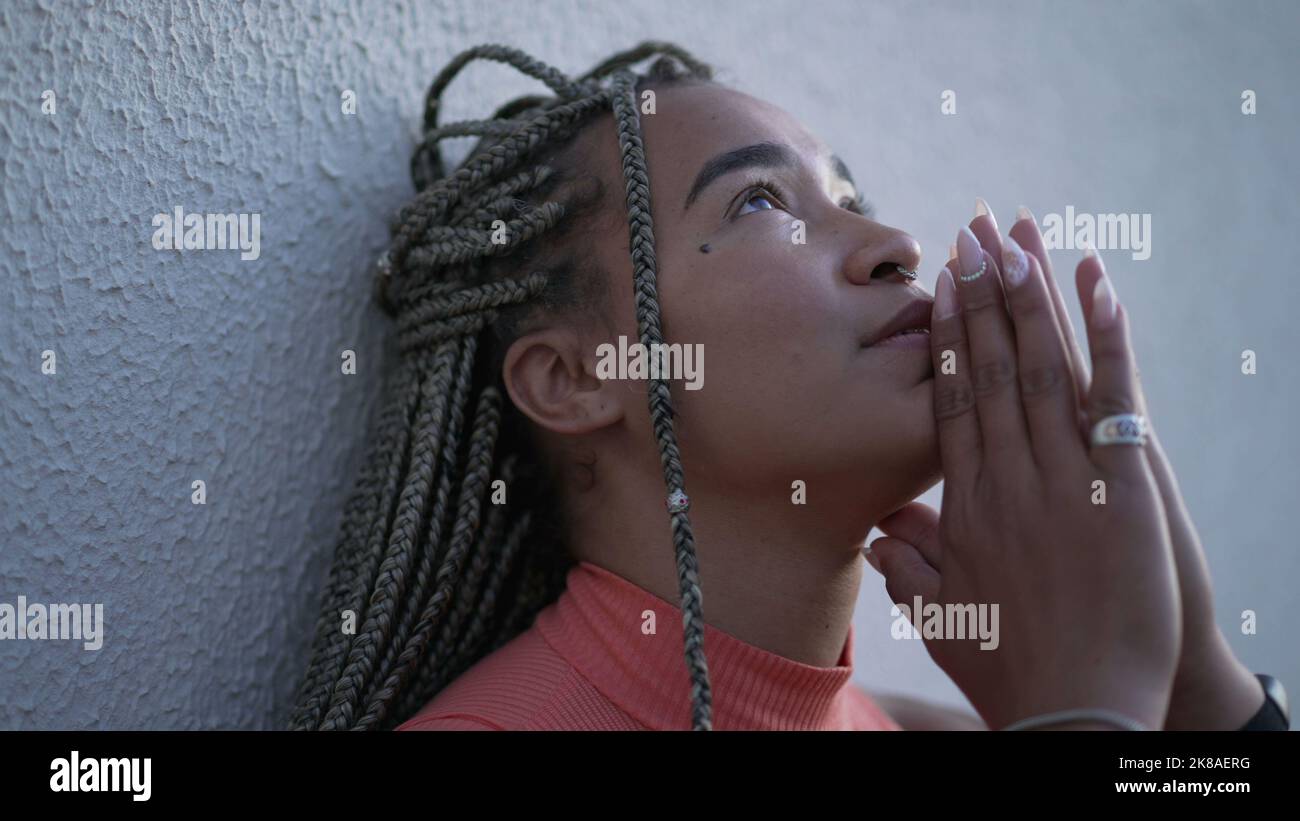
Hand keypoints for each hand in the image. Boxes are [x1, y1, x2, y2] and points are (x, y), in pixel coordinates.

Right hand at [868, 211, 1181, 730]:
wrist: (1082, 711)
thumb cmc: (1014, 671)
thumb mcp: (946, 621)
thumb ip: (910, 568)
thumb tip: (879, 531)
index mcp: (966, 507)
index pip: (949, 404)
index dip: (945, 343)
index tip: (937, 292)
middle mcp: (1008, 479)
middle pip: (988, 371)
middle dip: (978, 297)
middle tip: (968, 233)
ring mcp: (1065, 479)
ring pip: (1039, 370)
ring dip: (1025, 298)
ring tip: (1011, 235)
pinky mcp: (1123, 488)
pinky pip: (1113, 397)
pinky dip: (1106, 336)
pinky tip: (1097, 282)